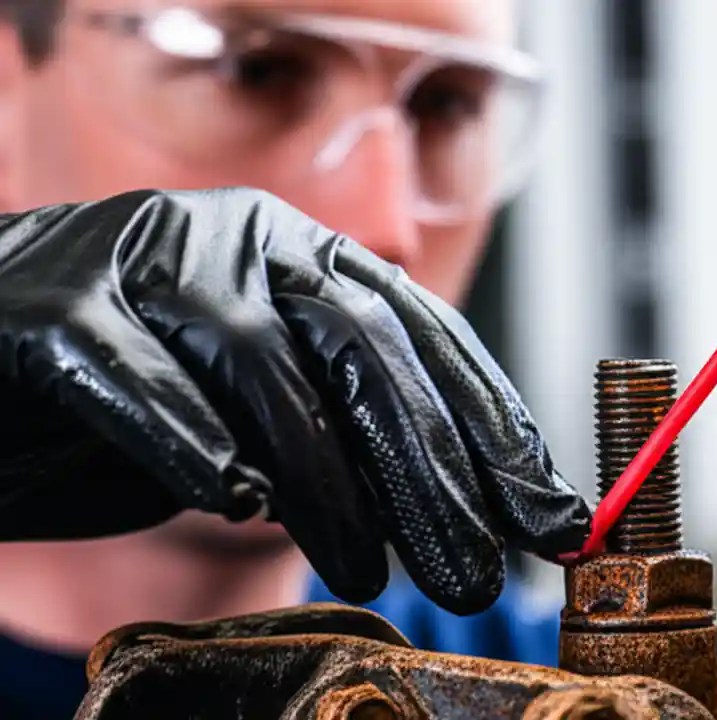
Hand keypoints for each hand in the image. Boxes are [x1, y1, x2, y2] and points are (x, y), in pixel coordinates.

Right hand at [0, 187, 591, 613]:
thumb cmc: (144, 390)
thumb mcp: (271, 412)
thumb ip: (352, 435)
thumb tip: (470, 507)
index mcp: (311, 255)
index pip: (429, 336)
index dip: (497, 427)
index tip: (551, 515)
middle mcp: (246, 239)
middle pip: (367, 346)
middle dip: (435, 468)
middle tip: (477, 567)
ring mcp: (152, 259)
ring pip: (268, 366)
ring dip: (330, 481)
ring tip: (372, 568)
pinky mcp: (59, 304)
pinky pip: (137, 376)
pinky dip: (191, 441)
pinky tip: (236, 501)